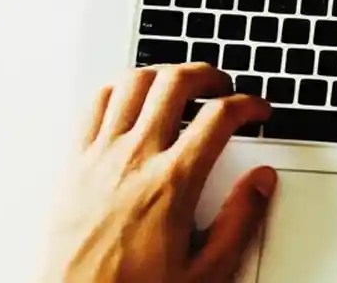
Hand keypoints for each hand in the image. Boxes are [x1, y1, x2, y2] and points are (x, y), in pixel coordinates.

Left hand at [42, 64, 274, 282]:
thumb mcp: (205, 272)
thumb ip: (240, 221)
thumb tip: (261, 182)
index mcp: (173, 183)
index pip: (220, 117)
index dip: (248, 104)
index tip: (256, 110)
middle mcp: (136, 159)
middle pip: (176, 83)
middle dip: (209, 74)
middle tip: (223, 86)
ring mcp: (101, 155)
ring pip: (135, 82)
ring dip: (165, 73)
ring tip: (182, 83)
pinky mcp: (75, 161)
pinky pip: (96, 102)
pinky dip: (120, 86)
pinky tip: (133, 95)